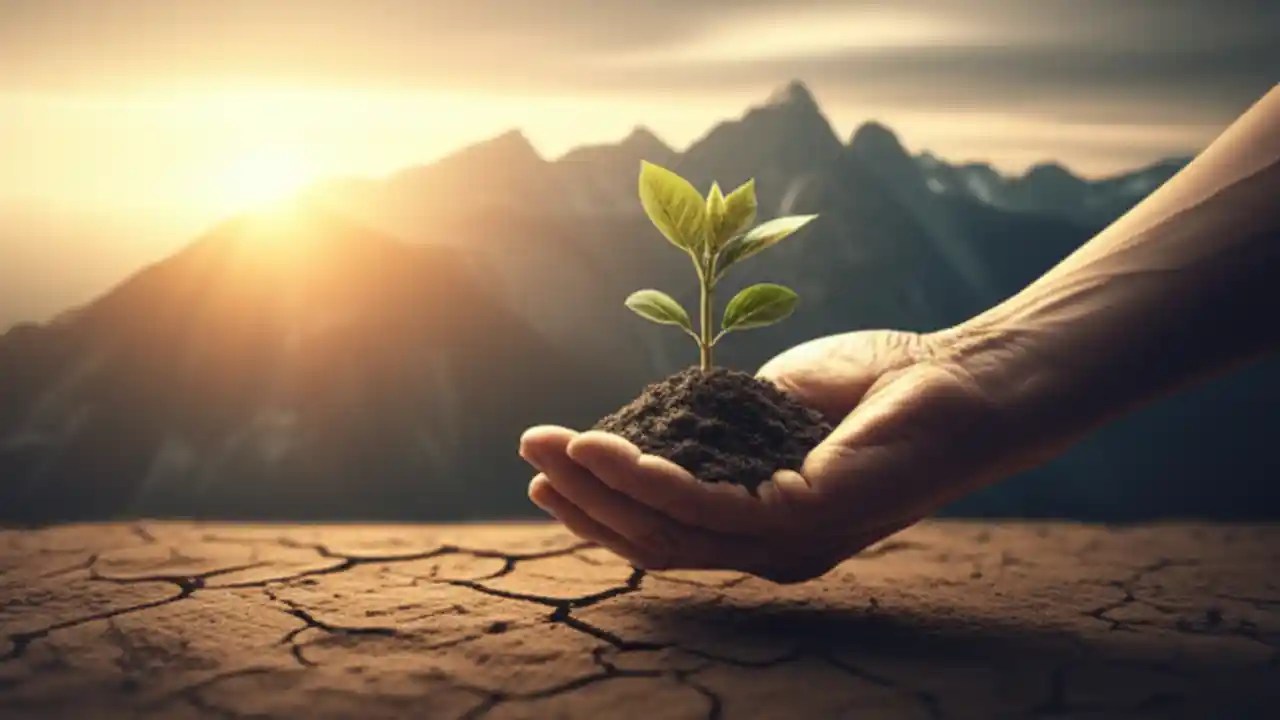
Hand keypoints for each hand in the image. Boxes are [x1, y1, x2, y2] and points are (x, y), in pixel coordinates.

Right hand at [519, 329, 1031, 582]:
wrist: (959, 378)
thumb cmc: (874, 386)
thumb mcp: (769, 406)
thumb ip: (715, 426)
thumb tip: (660, 419)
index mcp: (760, 523)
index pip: (664, 529)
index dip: (601, 502)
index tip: (552, 464)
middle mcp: (769, 547)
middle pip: (653, 539)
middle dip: (583, 498)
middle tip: (531, 454)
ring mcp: (786, 542)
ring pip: (667, 530)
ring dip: (597, 487)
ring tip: (548, 448)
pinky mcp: (802, 518)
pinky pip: (704, 507)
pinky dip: (644, 477)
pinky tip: (602, 446)